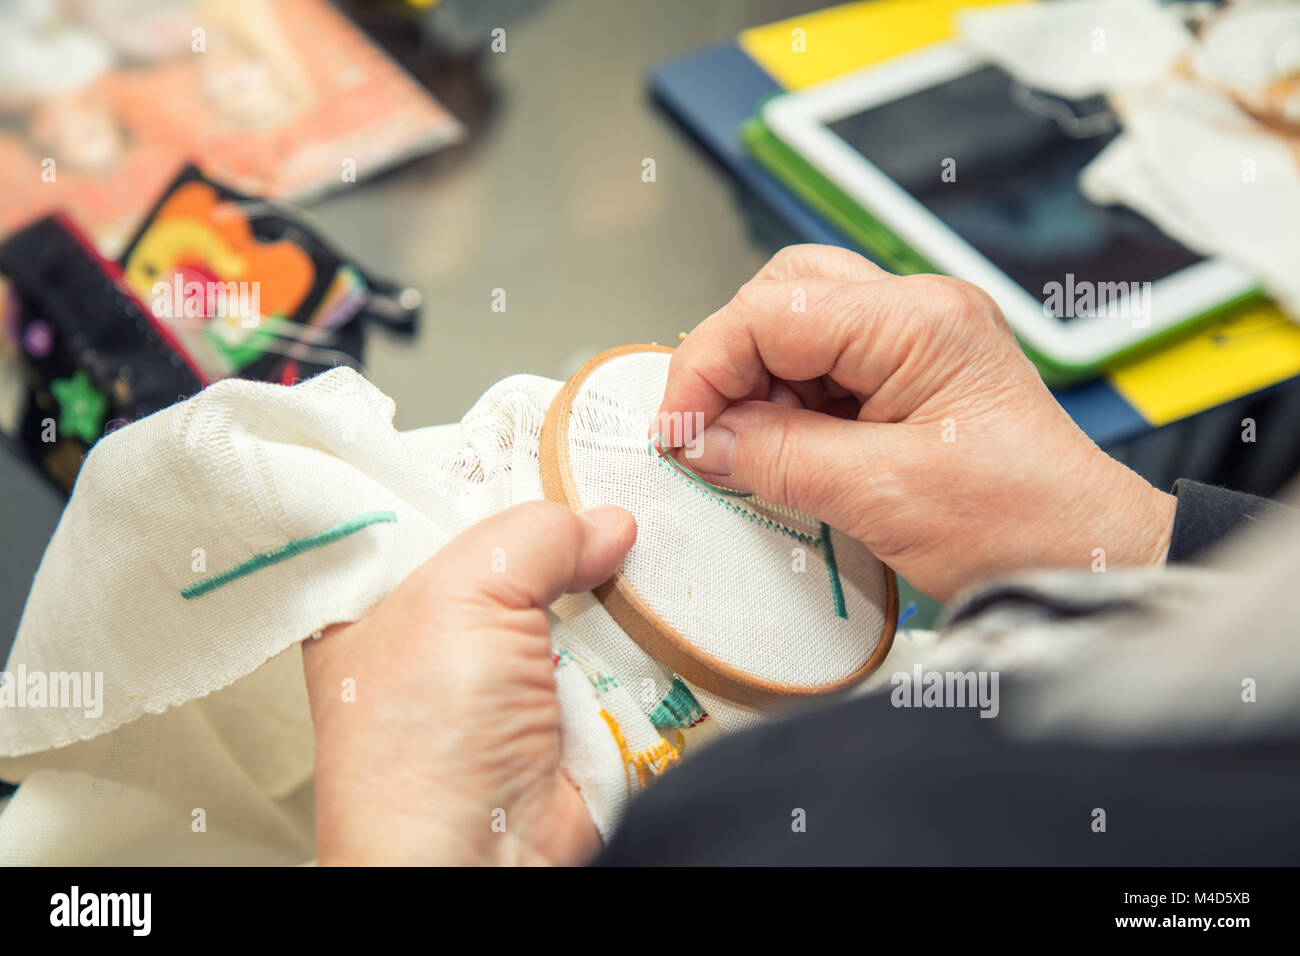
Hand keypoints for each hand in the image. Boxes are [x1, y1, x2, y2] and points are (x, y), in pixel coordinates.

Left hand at [303, 501, 636, 865]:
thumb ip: (530, 534)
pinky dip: (640, 634)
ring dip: (610, 579)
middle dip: (565, 522)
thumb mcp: (460, 596)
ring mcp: (508, 675)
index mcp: (380, 601)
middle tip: (611, 478)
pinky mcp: (567, 710)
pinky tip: (656, 602)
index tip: (549, 437)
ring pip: (574, 597)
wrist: (478, 862)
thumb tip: (604, 522)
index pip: (435, 507)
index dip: (489, 469)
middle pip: (515, 549)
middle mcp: (441, 634)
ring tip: (643, 537)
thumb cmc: (419, 747)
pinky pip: (616, 651)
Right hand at [655, 245, 1174, 601]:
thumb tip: (699, 438)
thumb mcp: (880, 495)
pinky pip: (822, 368)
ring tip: (751, 450)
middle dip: (729, 363)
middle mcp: (918, 312)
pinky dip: (787, 405)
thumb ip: (776, 456)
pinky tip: (784, 450)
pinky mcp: (910, 375)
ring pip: (795, 328)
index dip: (706, 368)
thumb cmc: (1022, 523)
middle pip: (781, 297)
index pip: (771, 311)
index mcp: (919, 322)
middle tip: (706, 434)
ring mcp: (916, 339)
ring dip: (756, 385)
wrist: (1088, 555)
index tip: (675, 430)